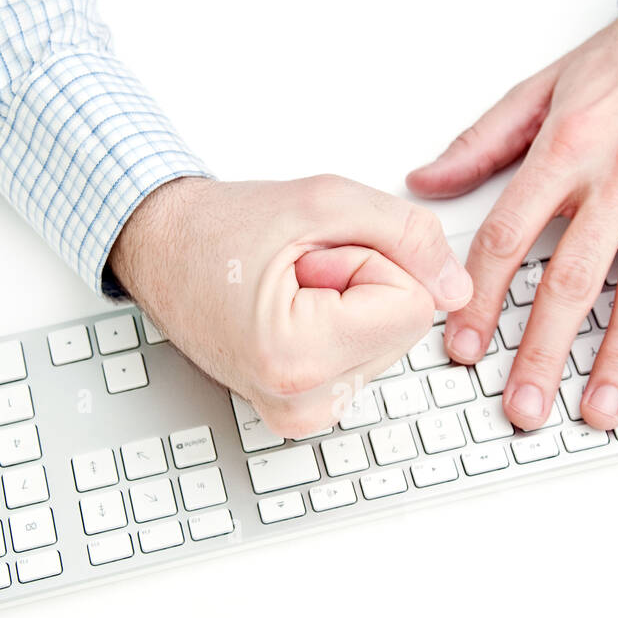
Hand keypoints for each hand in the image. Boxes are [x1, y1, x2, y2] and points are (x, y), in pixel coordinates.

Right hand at [110, 175, 471, 435]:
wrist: (159, 250)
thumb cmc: (217, 228)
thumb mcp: (323, 201)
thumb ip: (408, 235)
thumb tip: (457, 287)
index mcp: (298, 361)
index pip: (412, 307)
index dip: (369, 262)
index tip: (309, 259)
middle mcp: (301, 405)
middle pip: (404, 329)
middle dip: (363, 285)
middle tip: (296, 274)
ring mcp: (302, 416)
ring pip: (389, 343)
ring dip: (351, 304)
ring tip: (288, 291)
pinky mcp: (305, 414)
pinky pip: (366, 358)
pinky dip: (340, 326)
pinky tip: (290, 313)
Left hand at [407, 2, 617, 430]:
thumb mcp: (544, 88)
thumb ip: (481, 142)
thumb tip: (424, 182)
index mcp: (569, 145)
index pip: (509, 236)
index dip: (481, 299)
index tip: (466, 348)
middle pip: (574, 278)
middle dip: (544, 351)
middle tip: (524, 407)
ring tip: (603, 411)